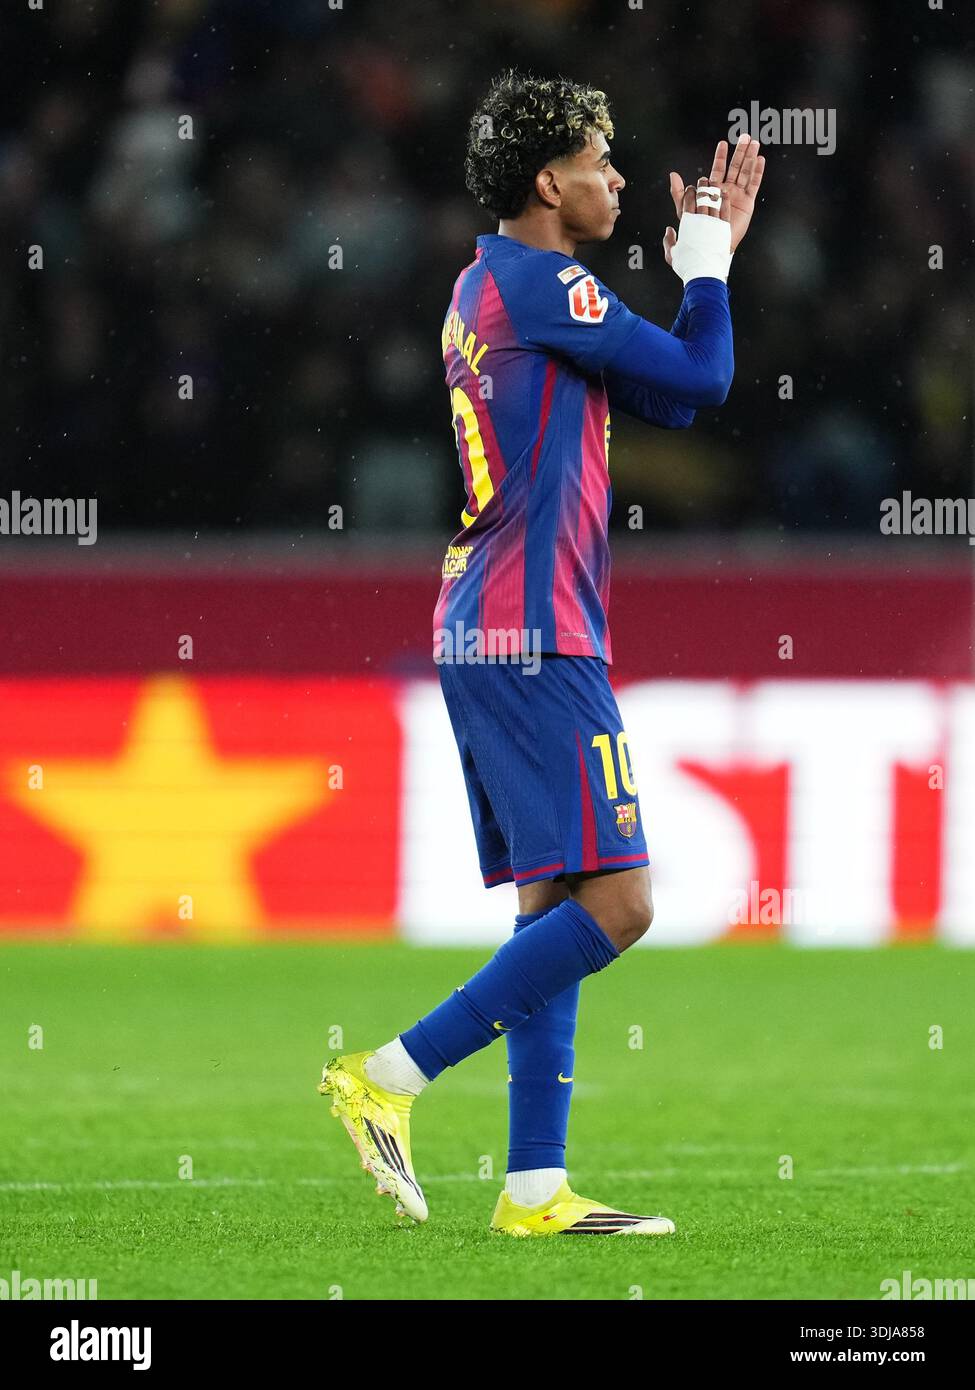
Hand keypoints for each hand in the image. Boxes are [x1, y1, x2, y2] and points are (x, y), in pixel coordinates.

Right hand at [662, 176, 727, 268]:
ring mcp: (713, 223)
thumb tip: (669, 230)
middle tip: (702, 181)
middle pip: (701, 198)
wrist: (704, 273)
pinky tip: (724, 193)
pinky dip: (724, 200)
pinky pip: (725, 210)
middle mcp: (700, 221)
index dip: (688, 193)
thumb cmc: (687, 265)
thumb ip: (669, 241)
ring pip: (713, 201)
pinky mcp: (724, 228)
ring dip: (713, 190)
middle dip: (701, 187)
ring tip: (713, 183)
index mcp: (687, 224)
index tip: (690, 189)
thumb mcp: (672, 254)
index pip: (687, 202)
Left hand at [666, 134, 764, 253]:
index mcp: (712, 192)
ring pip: (745, 173)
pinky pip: (753, 185)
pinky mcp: (747, 204)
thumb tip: (672, 174)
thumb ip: (678, 194)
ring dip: (749, 158)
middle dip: (739, 152)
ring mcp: (738, 196)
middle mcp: (726, 191)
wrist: (710, 251)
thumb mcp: (684, 214)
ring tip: (753, 142)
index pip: (717, 170)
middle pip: (734, 167)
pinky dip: (757, 172)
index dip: (720, 157)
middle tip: (743, 136)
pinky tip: (759, 159)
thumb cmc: (697, 236)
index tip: (723, 144)